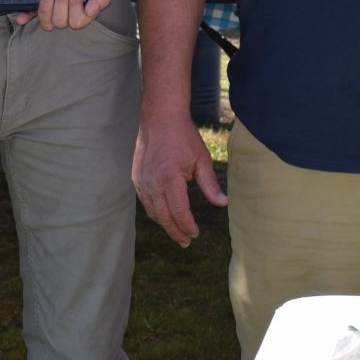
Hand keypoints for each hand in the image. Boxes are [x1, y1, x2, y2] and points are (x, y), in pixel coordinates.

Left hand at [19, 0, 117, 29]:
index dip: (75, 6)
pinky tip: (21, 16)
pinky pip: (31, 13)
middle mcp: (68, 12)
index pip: (77, 21)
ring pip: (46, 21)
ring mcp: (53, 7)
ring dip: (46, 6)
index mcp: (84, 10)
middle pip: (60, 21)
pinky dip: (26, 16)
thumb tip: (91, 12)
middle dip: (61, 2)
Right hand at [133, 112, 226, 245]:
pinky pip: (145, 202)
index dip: (188, 226)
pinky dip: (155, 212)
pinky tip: (164, 216)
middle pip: (164, 217)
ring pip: (152, 212)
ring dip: (165, 224)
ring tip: (177, 232)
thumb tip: (223, 203)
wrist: (160, 118)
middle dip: (176, 231)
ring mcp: (142, 181)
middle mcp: (153, 182)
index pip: (179, 212)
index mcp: (170, 178)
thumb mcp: (202, 159)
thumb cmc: (183, 137)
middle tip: (186, 241)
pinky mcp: (137, 178)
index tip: (196, 234)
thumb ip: (210, 185)